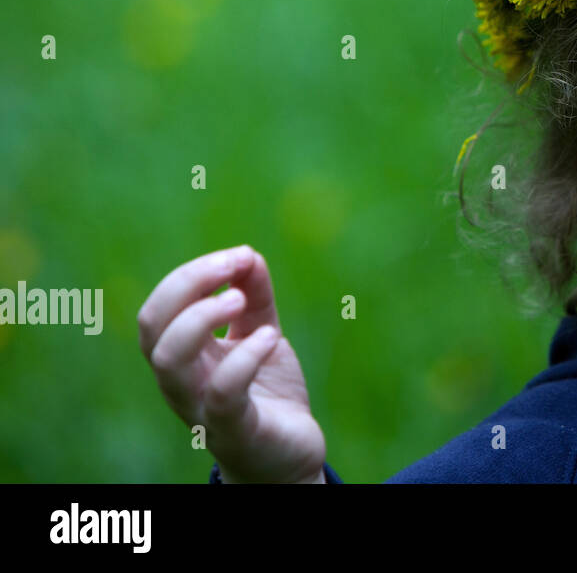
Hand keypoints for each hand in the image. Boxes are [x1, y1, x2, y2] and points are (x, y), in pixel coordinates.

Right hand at [138, 246, 325, 482]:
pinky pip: (222, 394)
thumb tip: (248, 255)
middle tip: (233, 266)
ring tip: (239, 299)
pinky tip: (270, 337)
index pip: (160, 308)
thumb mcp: (261, 334)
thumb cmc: (266, 395)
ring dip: (200, 317)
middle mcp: (181, 381)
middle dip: (187, 284)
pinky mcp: (232, 429)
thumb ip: (255, 298)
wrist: (288, 456)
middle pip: (152, 327)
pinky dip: (243, 358)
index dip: (191, 274)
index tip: (238, 256)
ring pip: (169, 360)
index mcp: (184, 355)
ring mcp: (201, 407)